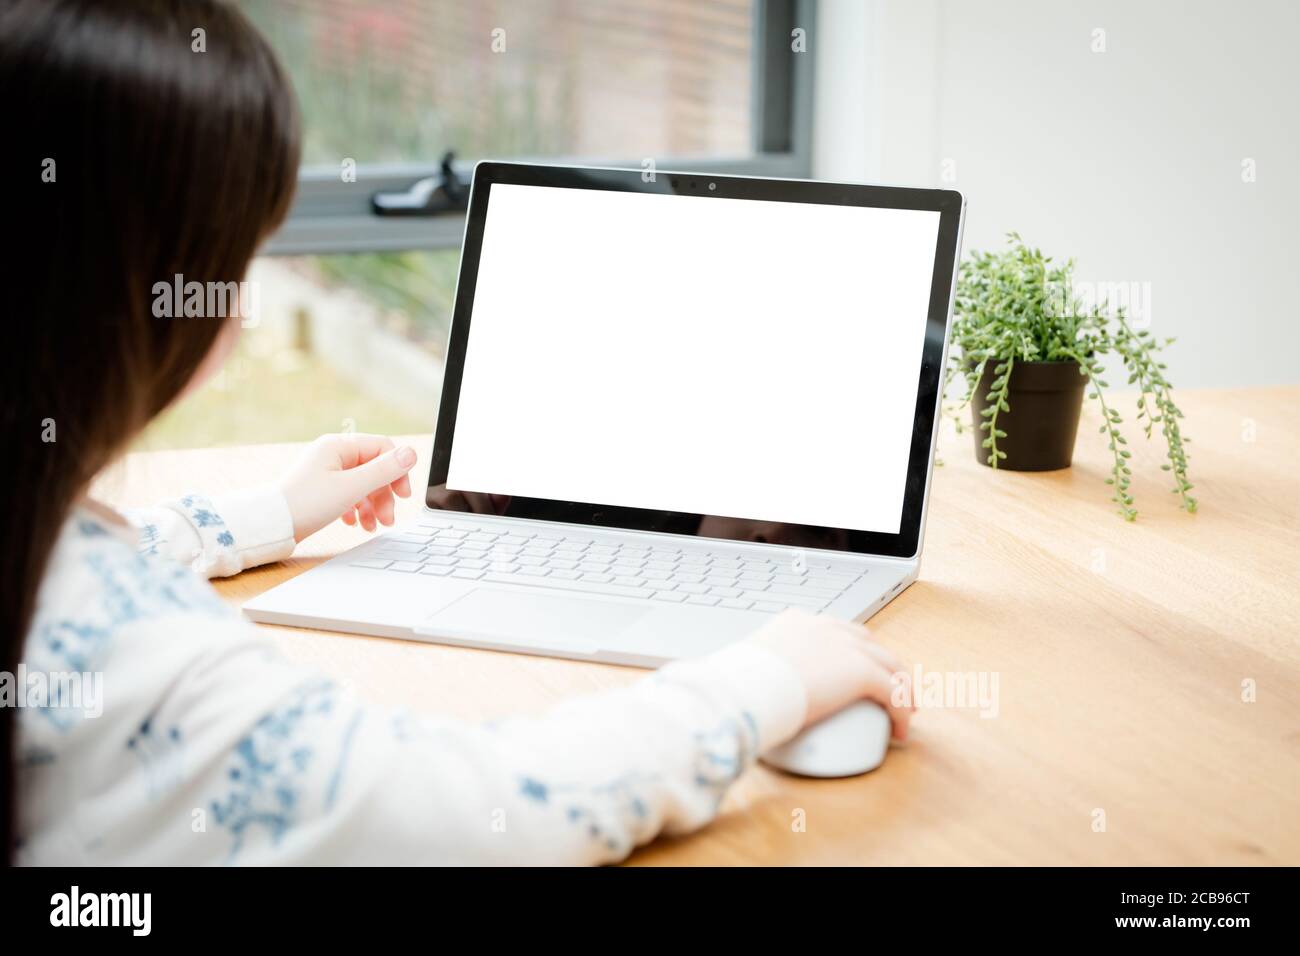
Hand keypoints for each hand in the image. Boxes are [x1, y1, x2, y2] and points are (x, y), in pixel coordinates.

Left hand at [277, 433, 418, 541]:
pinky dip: (357, 509)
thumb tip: (411, 453)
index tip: (403, 496)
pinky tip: (354, 523)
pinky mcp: (322, 490)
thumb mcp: (351, 488)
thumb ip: (384, 471)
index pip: (382, 449)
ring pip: (363, 485)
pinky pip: (349, 495)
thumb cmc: (306, 504)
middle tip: (389, 519)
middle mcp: (333, 455)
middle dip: (385, 495)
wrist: (271, 525)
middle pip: (374, 469)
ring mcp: (327, 472)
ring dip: (373, 505)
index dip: (397, 471)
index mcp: (339, 446)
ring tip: (374, 526)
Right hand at [743, 610, 914, 740]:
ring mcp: (846, 646)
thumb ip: (760, 672)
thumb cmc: (737, 685)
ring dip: (902, 688)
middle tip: (891, 688)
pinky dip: (901, 712)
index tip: (858, 668)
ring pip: (890, 665)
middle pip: (868, 643)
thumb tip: (752, 690)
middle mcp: (826, 628)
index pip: (837, 631)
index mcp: (798, 622)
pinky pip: (893, 693)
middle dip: (884, 665)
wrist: (746, 689)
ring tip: (906, 711)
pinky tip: (901, 731)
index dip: (854, 651)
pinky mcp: (861, 672)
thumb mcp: (748, 667)